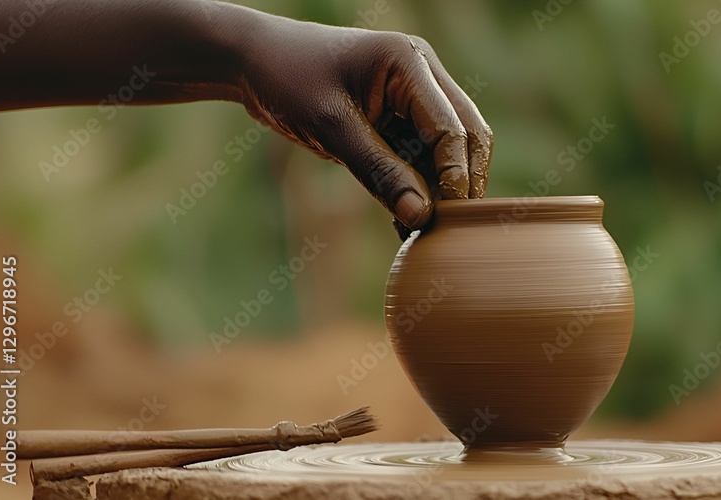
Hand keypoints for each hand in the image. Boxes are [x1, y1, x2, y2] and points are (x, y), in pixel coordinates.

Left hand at [238, 21, 492, 231]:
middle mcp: (422, 74)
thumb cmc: (287, 80)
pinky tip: (407, 220)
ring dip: (440, 188)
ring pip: (449, 149)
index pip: (450, 127)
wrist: (254, 60)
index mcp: (409, 63)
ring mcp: (414, 94)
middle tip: (450, 228)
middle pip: (466, 135)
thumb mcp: (330, 128)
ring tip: (423, 231)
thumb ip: (378, 171)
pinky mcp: (400, 116)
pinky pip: (423, 154)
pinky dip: (420, 185)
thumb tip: (421, 216)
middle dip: (462, 181)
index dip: (453, 175)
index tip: (441, 217)